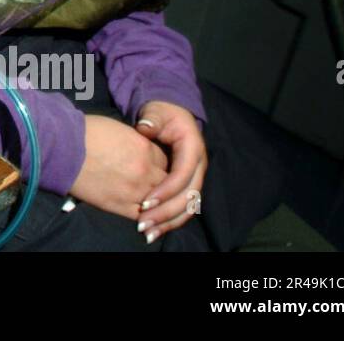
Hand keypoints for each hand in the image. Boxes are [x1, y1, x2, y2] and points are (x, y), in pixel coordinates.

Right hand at [69, 114, 169, 221]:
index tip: (154, 167)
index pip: (167, 162)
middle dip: (162, 183)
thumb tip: (141, 152)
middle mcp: (144, 171)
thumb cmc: (86, 132)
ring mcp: (133, 190)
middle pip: (166, 183)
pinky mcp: (118, 205)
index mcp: (145, 149)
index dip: (161, 165)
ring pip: (158, 202)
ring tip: (149, 200)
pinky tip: (142, 212)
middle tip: (152, 183)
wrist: (63, 146)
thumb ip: (137, 143)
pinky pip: (141, 214)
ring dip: (154, 201)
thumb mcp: (120, 130)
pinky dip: (144, 214)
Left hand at [134, 100, 207, 242]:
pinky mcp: (188, 184)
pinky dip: (170, 219)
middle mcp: (199, 165)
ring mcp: (195, 177)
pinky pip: (183, 206)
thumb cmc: (162, 113)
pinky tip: (155, 229)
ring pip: (188, 206)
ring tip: (148, 232)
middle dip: (166, 211)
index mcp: (193, 148)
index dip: (166, 189)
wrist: (172, 115)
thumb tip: (146, 128)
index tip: (146, 201)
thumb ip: (152, 118)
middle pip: (188, 195)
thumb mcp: (157, 111)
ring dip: (169, 221)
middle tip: (143, 223)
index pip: (183, 174)